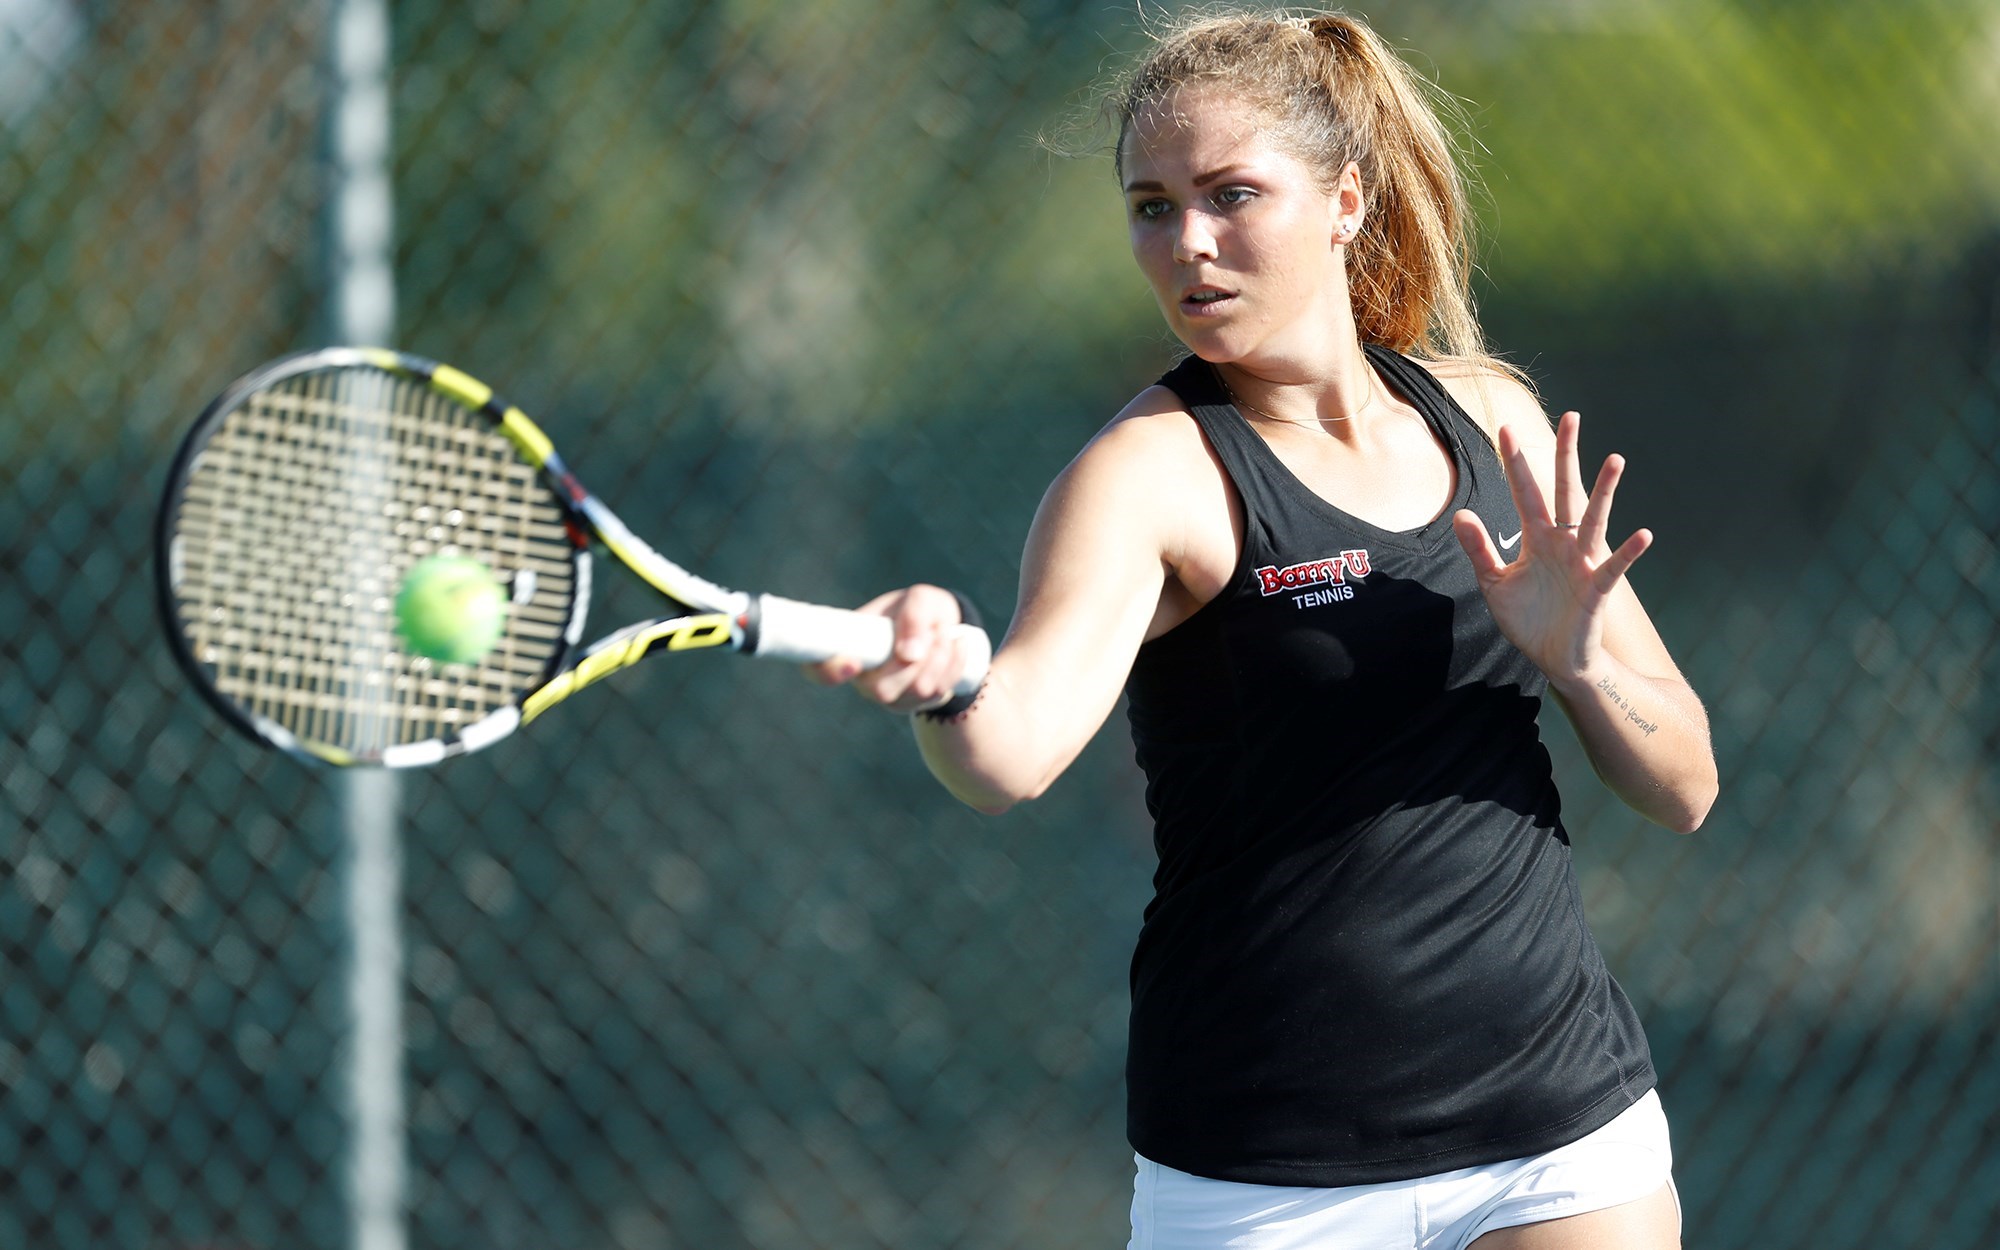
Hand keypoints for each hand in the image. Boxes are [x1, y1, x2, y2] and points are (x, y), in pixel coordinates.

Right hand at [805, 583, 976, 713]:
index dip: (828, 672)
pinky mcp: (915, 704)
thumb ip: (913, 615)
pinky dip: (953, 666)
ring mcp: (890, 696)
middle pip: (881, 689)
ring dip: (941, 659)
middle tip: (936, 631)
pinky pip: (938, 694)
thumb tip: (910, 654)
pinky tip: (957, 646)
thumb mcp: (921, 598)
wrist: (946, 626)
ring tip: (947, 634)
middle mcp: (864, 678)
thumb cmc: (921, 609)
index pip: (819, 669)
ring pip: (917, 691)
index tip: (853, 664)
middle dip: (917, 660)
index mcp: (851, 647)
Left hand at [1450, 411, 1650, 683]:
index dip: (1514, 462)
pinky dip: (1628, 552)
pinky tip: (1642, 534)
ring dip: (1605, 491)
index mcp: (1536, 538)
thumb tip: (1460, 514)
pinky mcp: (1596, 589)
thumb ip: (1480, 549)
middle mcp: (1561, 542)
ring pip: (1594, 519)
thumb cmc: (1528, 618)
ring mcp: (1582, 562)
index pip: (1524, 491)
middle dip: (1567, 455)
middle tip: (1572, 417)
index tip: (1505, 428)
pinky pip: (1613, 567)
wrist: (1554, 658)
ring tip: (1615, 460)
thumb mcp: (1494, 583)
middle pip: (1565, 490)